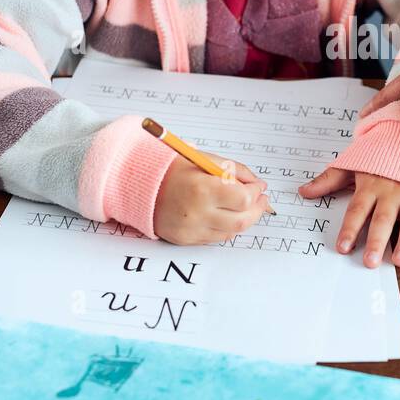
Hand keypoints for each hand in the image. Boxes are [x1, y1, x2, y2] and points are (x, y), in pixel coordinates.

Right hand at [153, 153, 271, 244]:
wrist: (139, 185)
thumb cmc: (172, 169)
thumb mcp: (204, 160)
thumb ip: (234, 171)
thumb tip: (256, 184)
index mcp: (203, 189)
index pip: (244, 199)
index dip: (256, 193)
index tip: (258, 187)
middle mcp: (197, 213)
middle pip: (242, 220)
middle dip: (257, 210)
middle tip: (261, 201)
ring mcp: (191, 229)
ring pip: (231, 232)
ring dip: (243, 220)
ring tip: (244, 207)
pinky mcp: (185, 239)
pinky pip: (215, 238)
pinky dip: (226, 228)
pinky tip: (226, 215)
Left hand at [299, 168, 399, 267]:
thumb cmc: (383, 153)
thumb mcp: (355, 162)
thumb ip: (329, 179)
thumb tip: (303, 192)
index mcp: (372, 185)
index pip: (358, 210)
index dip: (349, 228)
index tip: (342, 247)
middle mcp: (393, 191)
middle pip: (383, 218)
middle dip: (376, 240)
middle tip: (370, 261)